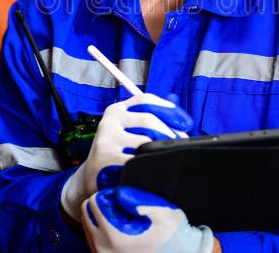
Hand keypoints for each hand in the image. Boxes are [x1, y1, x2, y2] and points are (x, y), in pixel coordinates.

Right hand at [61, 93, 191, 220]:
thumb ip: (151, 122)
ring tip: (165, 159)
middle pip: (148, 120)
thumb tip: (182, 126)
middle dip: (169, 134)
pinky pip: (136, 163)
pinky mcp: (105, 162)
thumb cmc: (118, 152)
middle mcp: (109, 122)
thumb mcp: (128, 131)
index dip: (169, 109)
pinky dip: (148, 167)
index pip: (146, 100)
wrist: (92, 178)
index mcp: (117, 110)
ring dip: (160, 151)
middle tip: (179, 147)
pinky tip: (152, 172)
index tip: (186, 123)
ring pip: (144, 142)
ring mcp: (106, 141)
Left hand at [82, 186, 213, 252]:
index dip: (110, 194)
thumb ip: (137, 198)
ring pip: (88, 225)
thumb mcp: (161, 211)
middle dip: (102, 204)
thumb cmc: (173, 235)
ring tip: (125, 218)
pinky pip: (93, 238)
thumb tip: (118, 192)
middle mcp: (103, 248)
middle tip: (123, 207)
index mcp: (114, 235)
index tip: (125, 199)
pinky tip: (121, 228)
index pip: (94, 202)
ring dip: (102, 217)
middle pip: (87, 213)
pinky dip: (103, 229)